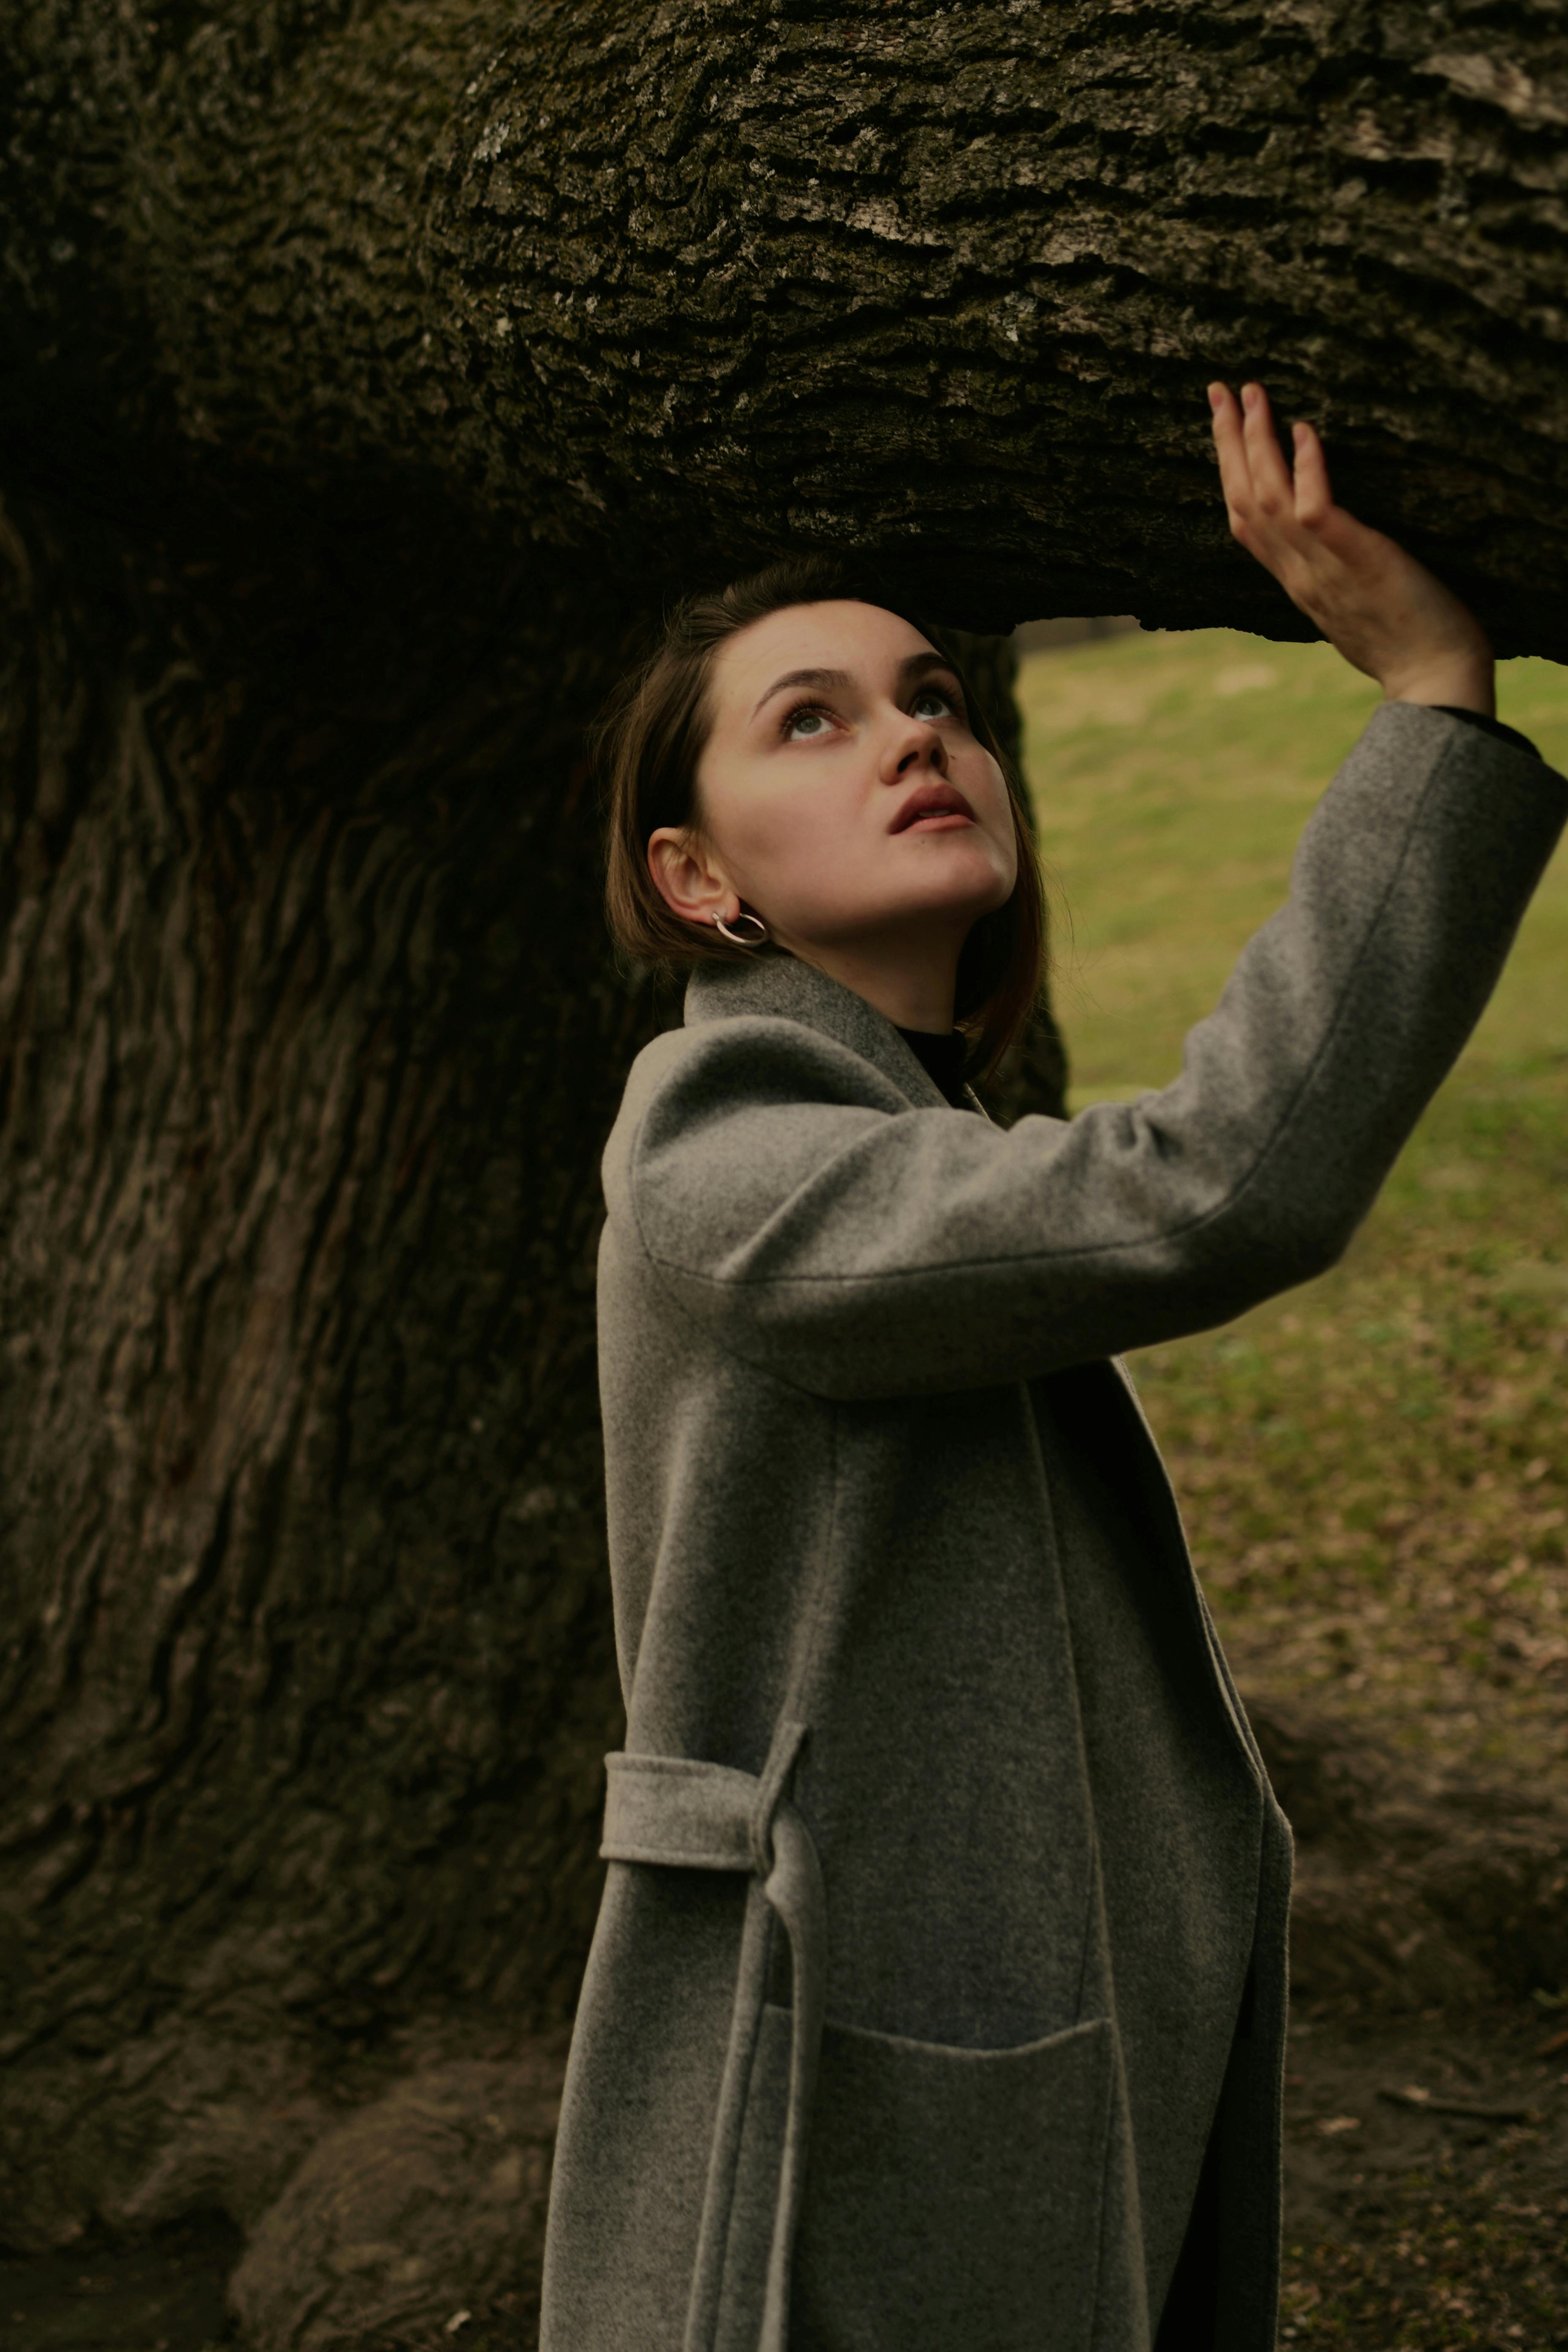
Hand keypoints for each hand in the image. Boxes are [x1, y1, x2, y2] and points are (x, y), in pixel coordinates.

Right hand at [1208, 381, 1493, 714]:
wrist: (1433, 679)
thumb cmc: (1405, 642)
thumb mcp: (1353, 604)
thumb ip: (1331, 569)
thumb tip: (1322, 533)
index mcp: (1295, 582)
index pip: (1245, 521)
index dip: (1228, 471)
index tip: (1224, 424)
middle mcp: (1298, 573)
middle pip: (1244, 501)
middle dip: (1229, 443)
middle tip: (1220, 390)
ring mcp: (1323, 569)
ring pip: (1269, 499)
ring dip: (1258, 443)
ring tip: (1254, 395)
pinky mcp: (1357, 560)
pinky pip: (1317, 511)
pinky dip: (1308, 468)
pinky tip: (1306, 430)